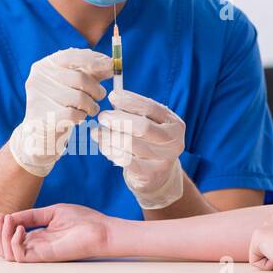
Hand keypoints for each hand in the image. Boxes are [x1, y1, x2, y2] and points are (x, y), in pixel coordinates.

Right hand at [0, 204, 112, 261]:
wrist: (102, 230)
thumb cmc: (83, 221)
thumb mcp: (52, 212)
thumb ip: (31, 216)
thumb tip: (10, 217)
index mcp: (38, 238)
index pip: (11, 238)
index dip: (0, 227)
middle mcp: (37, 247)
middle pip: (5, 247)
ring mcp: (40, 253)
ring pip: (8, 254)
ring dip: (2, 237)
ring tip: (7, 221)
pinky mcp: (45, 257)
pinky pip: (20, 256)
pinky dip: (14, 242)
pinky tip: (19, 229)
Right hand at [9, 49, 112, 176]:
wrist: (41, 137)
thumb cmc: (61, 106)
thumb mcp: (74, 85)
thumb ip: (92, 72)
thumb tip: (112, 64)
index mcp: (44, 66)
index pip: (72, 55)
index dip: (94, 60)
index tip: (112, 65)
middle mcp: (38, 79)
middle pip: (80, 78)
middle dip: (96, 88)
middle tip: (100, 95)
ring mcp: (38, 99)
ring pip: (80, 98)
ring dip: (91, 105)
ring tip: (90, 109)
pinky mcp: (44, 118)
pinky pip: (75, 114)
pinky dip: (81, 117)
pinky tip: (78, 118)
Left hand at [94, 88, 185, 208]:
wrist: (158, 176)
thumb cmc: (150, 143)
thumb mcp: (150, 126)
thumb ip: (137, 112)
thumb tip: (115, 96)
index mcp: (176, 124)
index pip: (152, 108)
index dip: (130, 100)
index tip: (112, 96)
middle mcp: (174, 142)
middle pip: (143, 126)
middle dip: (118, 119)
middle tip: (102, 116)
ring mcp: (164, 160)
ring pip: (130, 144)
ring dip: (109, 136)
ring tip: (96, 132)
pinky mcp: (150, 174)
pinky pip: (125, 160)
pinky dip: (111, 150)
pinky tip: (103, 146)